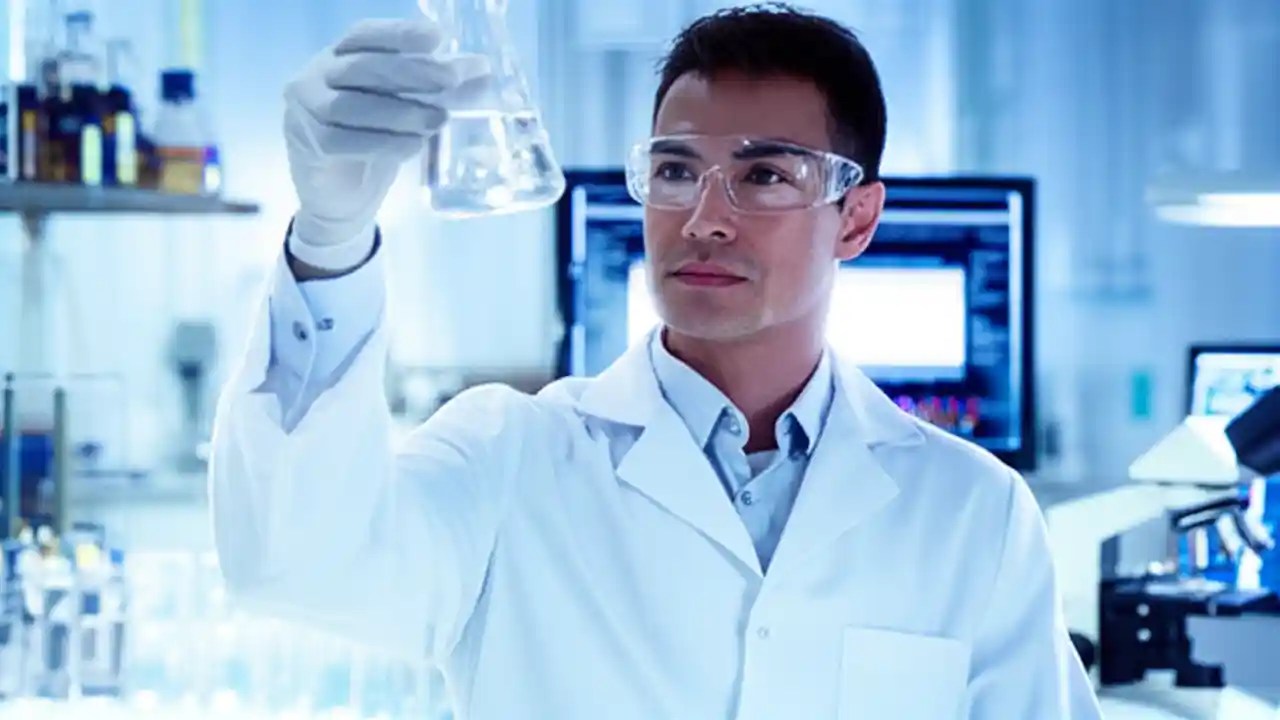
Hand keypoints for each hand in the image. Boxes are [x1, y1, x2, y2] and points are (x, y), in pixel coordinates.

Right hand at [283, 18, 489, 259]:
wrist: (340, 195)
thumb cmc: (374, 141)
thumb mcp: (409, 109)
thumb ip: (440, 89)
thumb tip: (483, 70)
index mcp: (340, 56)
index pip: (366, 35)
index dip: (399, 34)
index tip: (437, 38)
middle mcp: (317, 75)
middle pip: (363, 66)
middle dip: (411, 72)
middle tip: (452, 79)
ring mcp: (306, 109)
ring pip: (351, 105)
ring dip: (400, 112)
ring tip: (438, 122)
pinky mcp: (307, 144)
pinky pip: (343, 141)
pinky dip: (382, 142)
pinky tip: (412, 147)